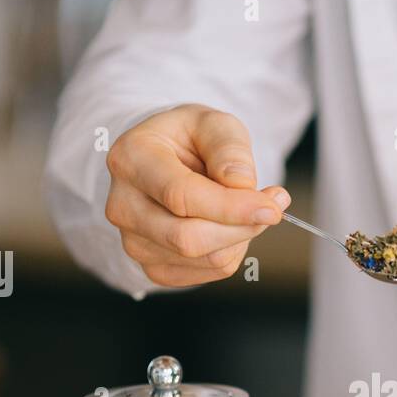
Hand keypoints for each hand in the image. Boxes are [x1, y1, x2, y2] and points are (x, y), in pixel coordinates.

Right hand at [104, 104, 288, 287]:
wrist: (168, 163)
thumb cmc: (189, 140)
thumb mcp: (213, 124)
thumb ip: (229, 147)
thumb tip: (241, 183)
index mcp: (131, 159)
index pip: (181, 196)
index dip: (232, 207)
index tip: (273, 206)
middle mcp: (123, 206)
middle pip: (188, 238)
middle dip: (241, 227)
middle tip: (272, 207)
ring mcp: (134, 242)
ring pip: (205, 258)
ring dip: (241, 237)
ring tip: (245, 208)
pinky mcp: (153, 268)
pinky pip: (208, 272)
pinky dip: (231, 251)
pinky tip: (228, 226)